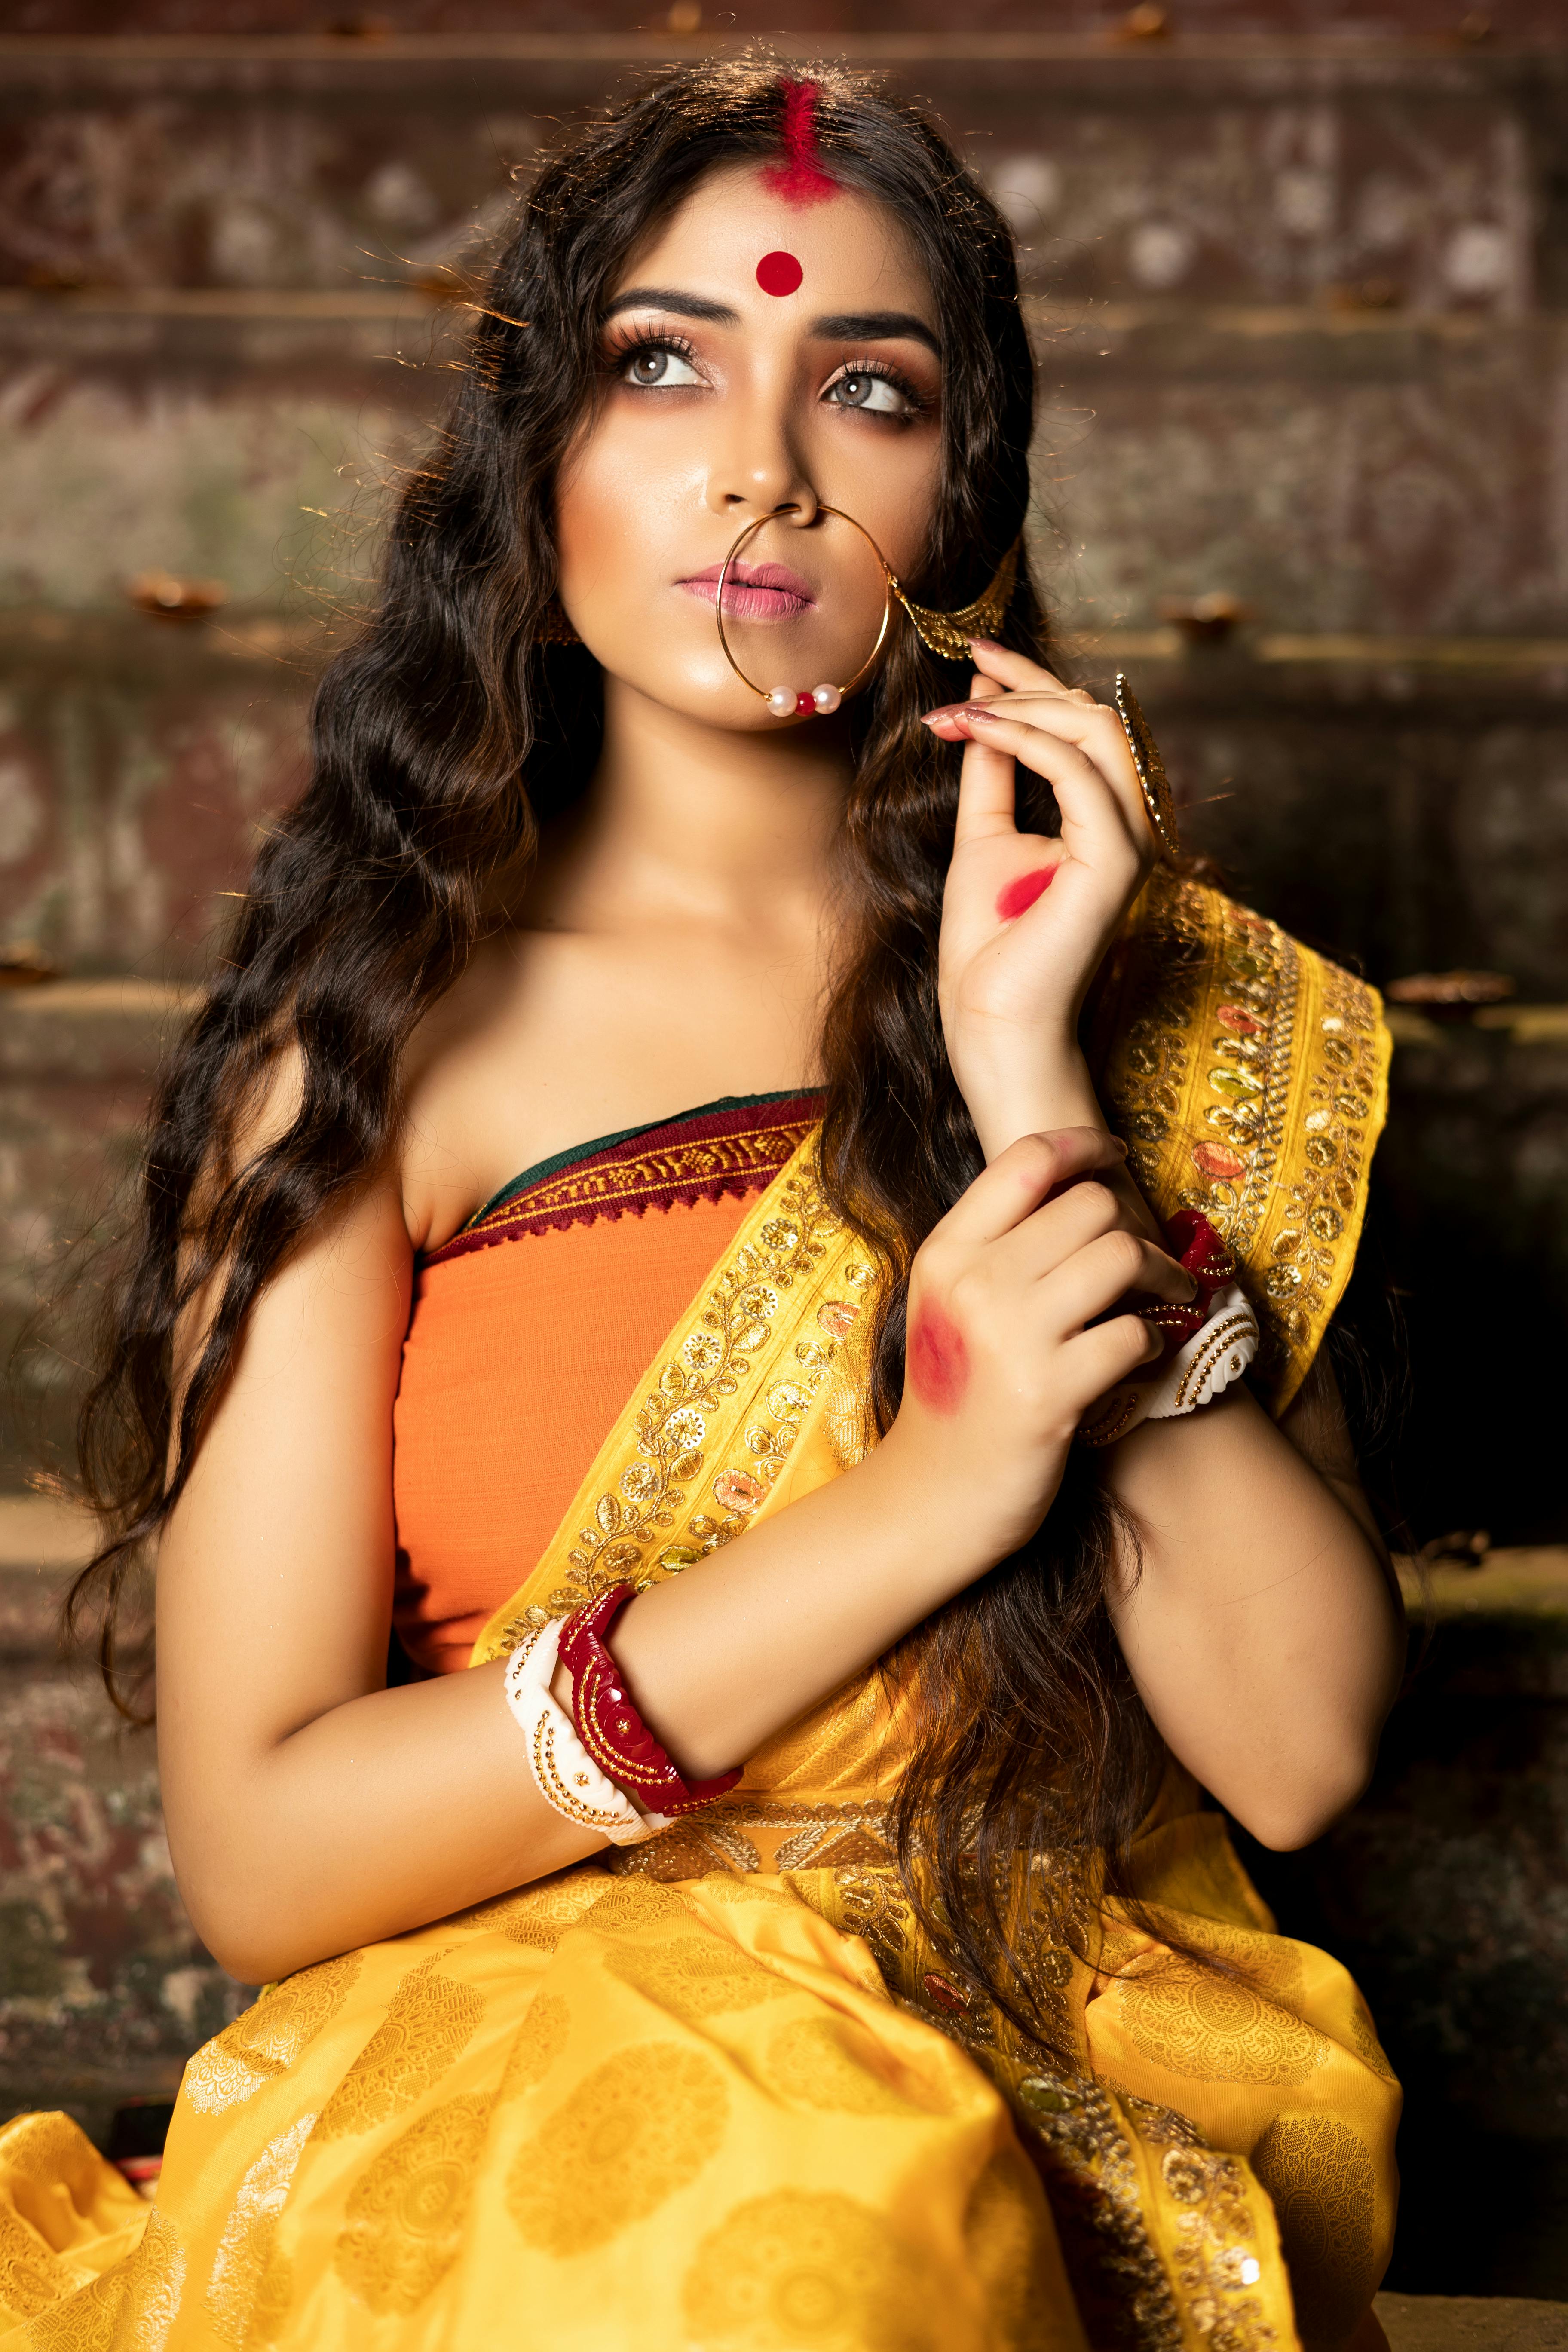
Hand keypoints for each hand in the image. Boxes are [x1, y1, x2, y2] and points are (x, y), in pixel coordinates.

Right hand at [880, 1128, 1196, 1562]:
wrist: (932, 1496)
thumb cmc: (954, 1394)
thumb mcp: (949, 1303)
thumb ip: (997, 1246)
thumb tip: (1084, 1192)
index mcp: (946, 1252)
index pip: (1026, 1159)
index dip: (1086, 1146)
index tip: (1117, 1157)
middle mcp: (974, 1284)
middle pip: (1089, 1206)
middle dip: (1137, 1226)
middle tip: (1155, 1260)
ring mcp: (1011, 1338)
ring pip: (1122, 1256)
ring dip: (1165, 1275)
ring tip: (1171, 1297)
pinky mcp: (1050, 1394)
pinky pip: (1135, 1334)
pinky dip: (1156, 1340)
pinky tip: (1144, 1354)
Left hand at [926, 641, 1155, 1158]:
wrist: (992, 1022)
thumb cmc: (989, 947)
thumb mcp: (983, 837)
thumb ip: (992, 773)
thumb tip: (986, 706)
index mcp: (1107, 821)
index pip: (1089, 728)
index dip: (1037, 684)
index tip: (980, 659)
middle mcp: (1132, 827)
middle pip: (1101, 717)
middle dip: (1033, 682)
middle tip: (970, 666)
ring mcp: (1132, 844)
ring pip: (1100, 733)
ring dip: (1026, 707)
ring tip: (964, 708)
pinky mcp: (1116, 862)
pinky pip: (1080, 773)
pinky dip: (1026, 740)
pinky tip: (977, 730)